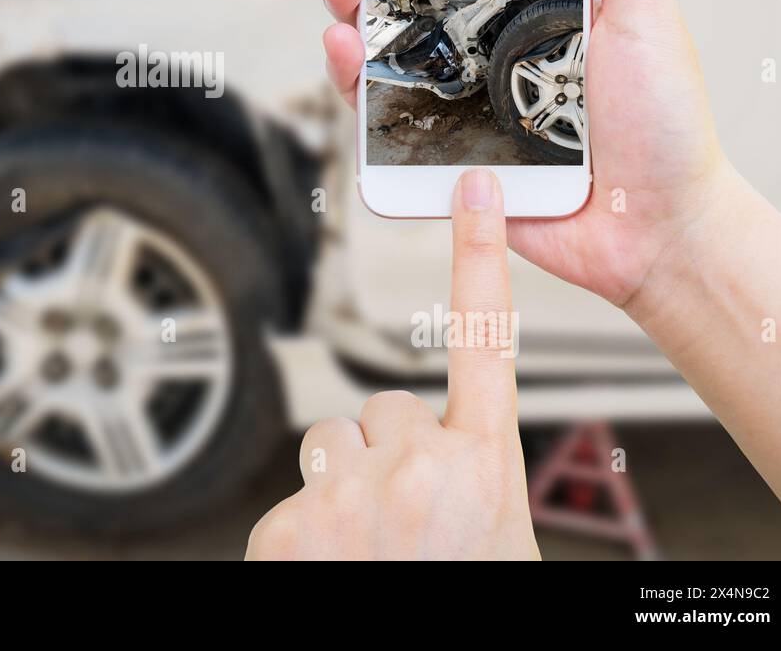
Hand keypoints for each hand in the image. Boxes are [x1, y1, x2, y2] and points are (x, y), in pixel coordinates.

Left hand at [246, 170, 537, 559]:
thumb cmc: (461, 591)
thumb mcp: (494, 539)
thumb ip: (466, 477)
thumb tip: (433, 449)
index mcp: (483, 469)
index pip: (485, 341)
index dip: (477, 257)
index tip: (471, 189)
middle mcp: (419, 469)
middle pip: (386, 409)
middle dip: (389, 453)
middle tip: (406, 522)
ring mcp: (348, 495)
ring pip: (332, 444)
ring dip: (343, 486)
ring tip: (368, 549)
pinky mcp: (286, 525)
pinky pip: (291, 498)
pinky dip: (303, 533)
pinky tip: (330, 572)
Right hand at [319, 0, 736, 310]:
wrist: (654, 228)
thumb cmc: (663, 125)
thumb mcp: (646, 12)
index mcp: (532, 0)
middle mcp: (488, 38)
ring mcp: (459, 88)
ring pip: (384, 35)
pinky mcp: (439, 141)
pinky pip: (381, 102)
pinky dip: (351, 71)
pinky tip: (343, 44)